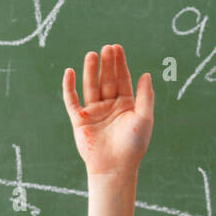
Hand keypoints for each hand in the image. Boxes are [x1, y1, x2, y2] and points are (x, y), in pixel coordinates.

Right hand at [62, 43, 153, 175]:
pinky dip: (69, 87)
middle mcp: (109, 106)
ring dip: (91, 71)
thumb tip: (146, 74)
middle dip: (106, 64)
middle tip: (106, 48)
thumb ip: (145, 96)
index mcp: (125, 105)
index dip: (120, 64)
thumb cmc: (133, 145)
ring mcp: (94, 112)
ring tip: (92, 55)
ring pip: (91, 86)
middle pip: (107, 80)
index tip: (117, 48)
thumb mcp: (144, 118)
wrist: (115, 167)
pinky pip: (72, 100)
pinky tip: (69, 72)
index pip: (122, 79)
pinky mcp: (79, 120)